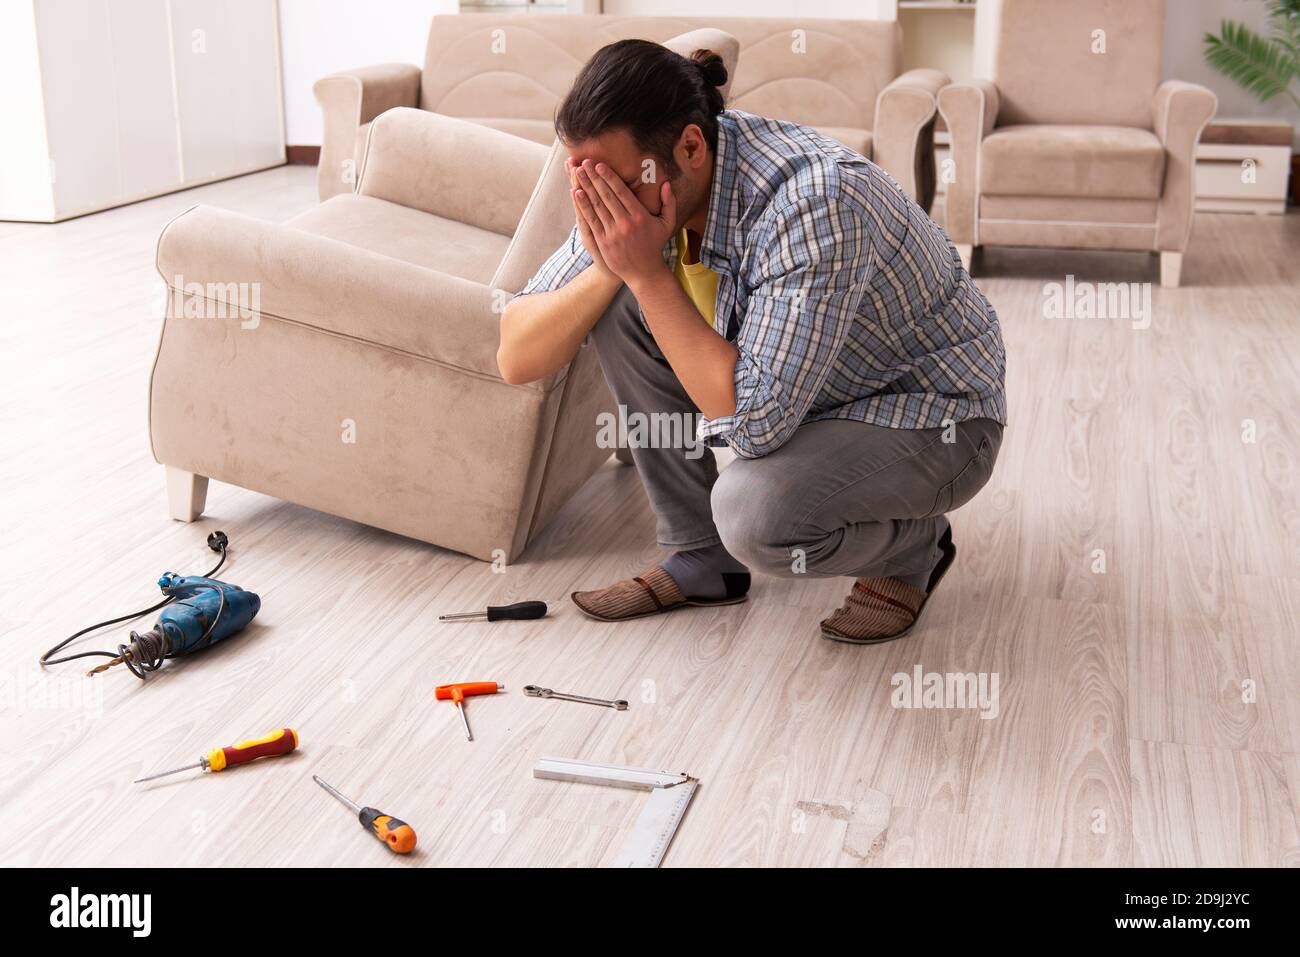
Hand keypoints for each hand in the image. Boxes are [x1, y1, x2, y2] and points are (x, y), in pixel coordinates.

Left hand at [573, 160, 674, 287]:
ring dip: (585, 187)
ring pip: (596, 206)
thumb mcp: (667, 224)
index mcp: (640, 216)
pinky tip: (576, 193)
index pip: (621, 192)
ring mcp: (613, 233)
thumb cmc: (655, 246)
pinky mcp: (603, 242)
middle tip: (584, 162)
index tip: (599, 164)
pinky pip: (591, 220)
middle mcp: (625, 223)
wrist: (644, 273)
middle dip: (594, 177)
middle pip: (606, 195)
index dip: (609, 177)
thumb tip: (666, 184)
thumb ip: (669, 203)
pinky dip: (583, 206)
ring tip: (577, 172)